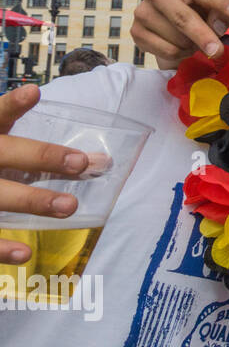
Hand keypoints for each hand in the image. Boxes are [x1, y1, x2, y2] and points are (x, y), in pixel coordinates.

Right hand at [0, 86, 90, 263]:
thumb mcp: (0, 146)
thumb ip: (34, 152)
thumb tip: (100, 161)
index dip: (12, 105)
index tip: (33, 93)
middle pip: (3, 152)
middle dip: (40, 156)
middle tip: (81, 163)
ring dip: (31, 199)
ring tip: (69, 206)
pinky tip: (25, 254)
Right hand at [131, 0, 228, 67]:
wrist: (176, 26)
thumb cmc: (201, 10)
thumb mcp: (220, 3)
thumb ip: (227, 4)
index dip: (221, 6)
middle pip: (183, 19)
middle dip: (203, 37)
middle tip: (217, 51)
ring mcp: (143, 11)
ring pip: (176, 39)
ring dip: (192, 46)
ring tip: (194, 39)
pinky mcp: (137, 32)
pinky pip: (167, 51)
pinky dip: (180, 54)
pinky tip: (180, 45)